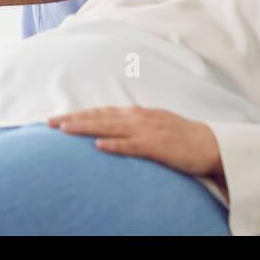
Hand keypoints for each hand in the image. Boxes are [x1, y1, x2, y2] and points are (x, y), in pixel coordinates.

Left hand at [48, 106, 223, 177]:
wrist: (210, 144)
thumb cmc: (181, 138)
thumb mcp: (154, 126)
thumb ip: (132, 126)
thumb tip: (110, 131)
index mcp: (137, 114)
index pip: (101, 112)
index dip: (78, 114)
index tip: (57, 118)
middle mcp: (138, 118)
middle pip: (99, 117)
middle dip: (73, 119)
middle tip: (48, 122)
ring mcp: (147, 131)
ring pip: (110, 127)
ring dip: (86, 127)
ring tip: (64, 130)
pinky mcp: (157, 146)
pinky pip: (132, 146)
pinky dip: (115, 145)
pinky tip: (99, 146)